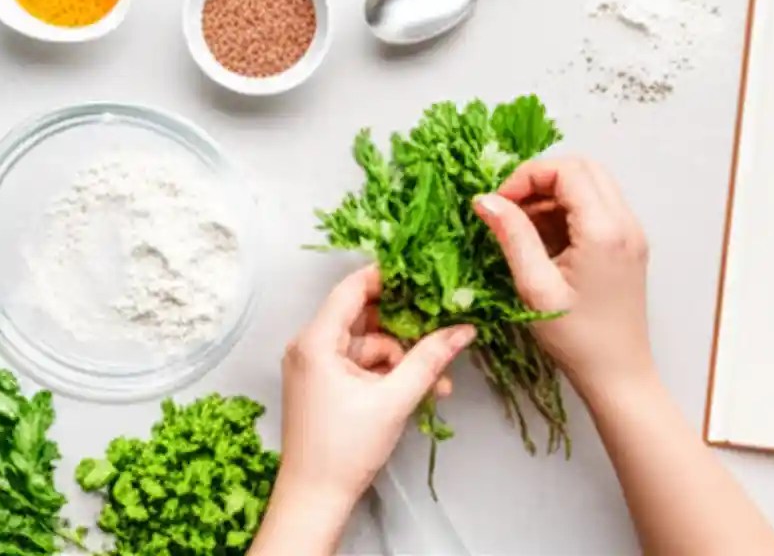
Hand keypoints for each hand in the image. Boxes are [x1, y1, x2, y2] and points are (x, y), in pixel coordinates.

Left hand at [259, 267, 474, 552]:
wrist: (314, 498)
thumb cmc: (343, 450)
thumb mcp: (395, 399)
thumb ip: (430, 358)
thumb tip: (463, 329)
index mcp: (316, 341)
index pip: (354, 287)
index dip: (390, 276)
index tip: (425, 275)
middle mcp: (310, 346)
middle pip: (366, 316)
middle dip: (407, 327)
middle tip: (442, 331)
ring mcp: (316, 366)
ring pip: (370, 343)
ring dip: (404, 357)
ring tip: (437, 382)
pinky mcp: (324, 384)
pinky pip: (362, 364)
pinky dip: (389, 373)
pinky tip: (418, 390)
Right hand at [474, 157, 651, 396]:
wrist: (619, 373)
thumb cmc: (577, 339)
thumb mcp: (536, 288)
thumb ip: (513, 237)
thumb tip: (485, 200)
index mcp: (605, 230)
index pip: (567, 171)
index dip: (526, 177)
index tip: (498, 204)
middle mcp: (626, 222)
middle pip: (583, 168)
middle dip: (541, 179)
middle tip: (510, 208)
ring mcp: (631, 232)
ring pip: (591, 185)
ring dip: (553, 195)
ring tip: (522, 229)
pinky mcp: (628, 244)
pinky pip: (598, 207)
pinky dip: (567, 212)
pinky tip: (544, 242)